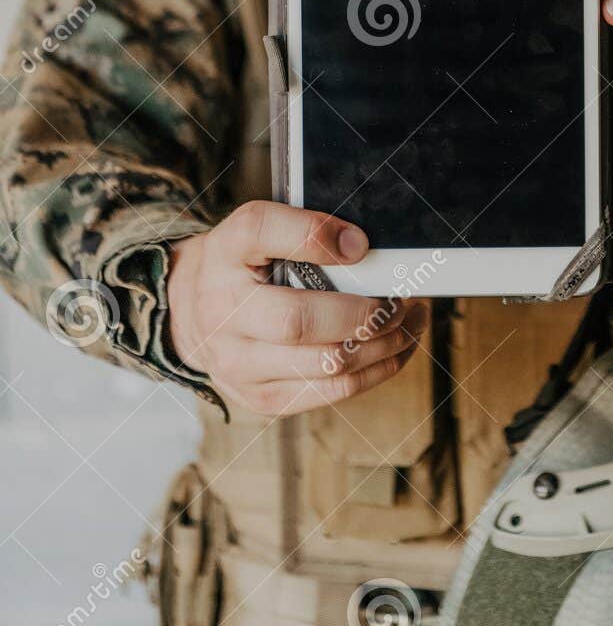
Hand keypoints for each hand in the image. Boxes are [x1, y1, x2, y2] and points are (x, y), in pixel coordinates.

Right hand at [166, 200, 427, 417]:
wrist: (189, 312)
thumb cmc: (238, 264)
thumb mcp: (256, 228)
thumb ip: (302, 226)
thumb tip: (358, 246)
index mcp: (225, 255)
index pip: (263, 231)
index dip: (315, 236)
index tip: (360, 243)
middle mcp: (224, 313)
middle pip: (302, 321)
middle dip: (366, 312)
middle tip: (401, 299)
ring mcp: (240, 365)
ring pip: (326, 365)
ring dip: (384, 345)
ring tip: (411, 324)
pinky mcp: (262, 399)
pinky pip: (330, 392)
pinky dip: (375, 372)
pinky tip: (396, 350)